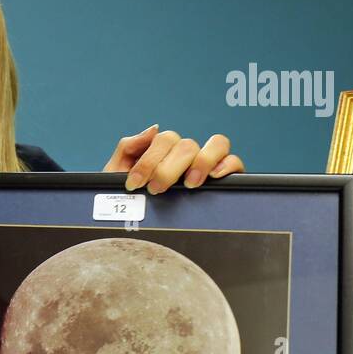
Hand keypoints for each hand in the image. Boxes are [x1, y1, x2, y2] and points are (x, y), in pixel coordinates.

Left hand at [104, 125, 244, 193]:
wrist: (133, 224)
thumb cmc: (128, 199)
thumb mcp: (117, 173)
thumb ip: (128, 148)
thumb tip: (153, 129)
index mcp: (163, 150)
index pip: (164, 139)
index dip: (149, 160)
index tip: (134, 183)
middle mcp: (186, 154)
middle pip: (186, 145)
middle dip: (168, 169)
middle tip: (156, 189)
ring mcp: (207, 164)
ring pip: (217, 144)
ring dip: (202, 162)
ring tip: (188, 184)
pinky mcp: (225, 178)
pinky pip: (235, 161)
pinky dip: (228, 164)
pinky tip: (214, 176)